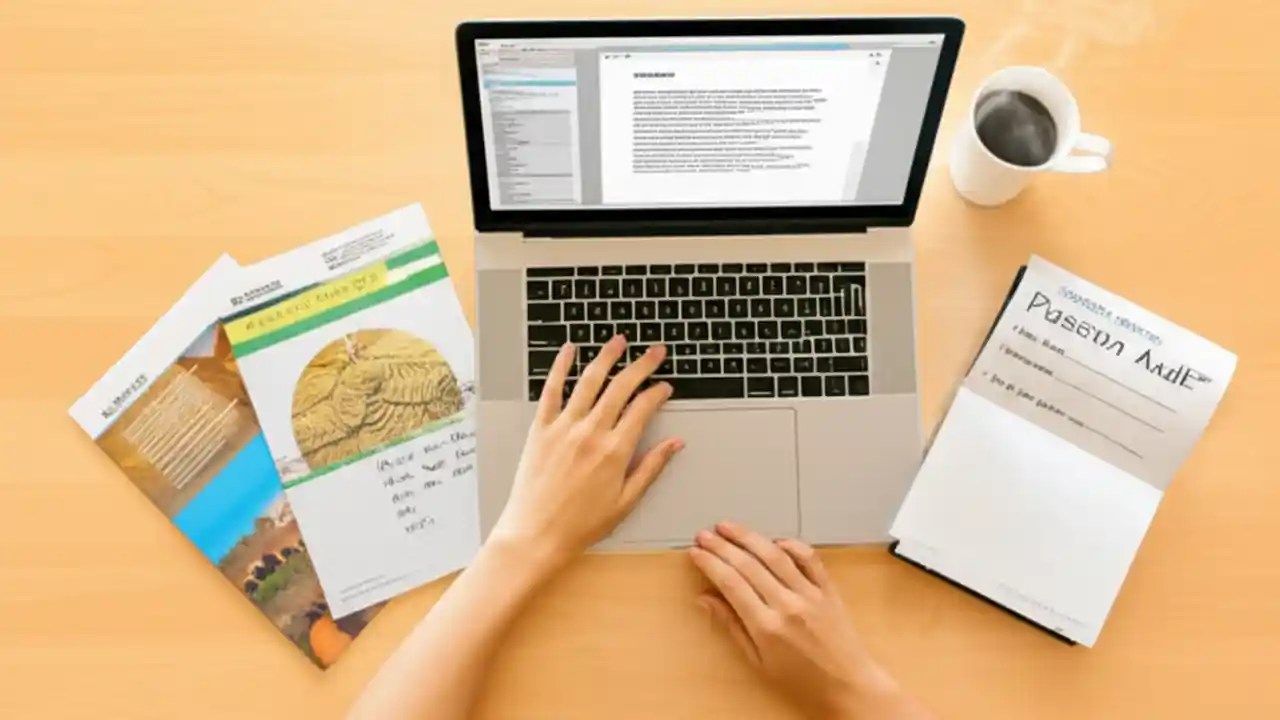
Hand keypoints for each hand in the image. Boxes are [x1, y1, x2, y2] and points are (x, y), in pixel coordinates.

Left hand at [490, 335, 682, 570]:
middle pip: (621, 387)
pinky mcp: (540, 429)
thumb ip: (651, 467)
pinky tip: (569, 350)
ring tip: (619, 341)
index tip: (665, 386)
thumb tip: (674, 444)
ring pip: (589, 381)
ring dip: (607, 356)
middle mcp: (590, 433)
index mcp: (615, 451)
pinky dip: (561, 367)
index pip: (643, 409)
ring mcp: (563, 428)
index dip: (657, 393)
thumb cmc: (580, 525)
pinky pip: (551, 390)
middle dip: (642, 365)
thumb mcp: (626, 501)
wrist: (535, 534)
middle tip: (655, 352)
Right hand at [690, 522, 929, 719]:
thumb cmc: (802, 681)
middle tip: (705, 535)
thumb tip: (705, 599)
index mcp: (767, 627)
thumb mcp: (759, 662)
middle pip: (748, 565)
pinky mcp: (828, 589)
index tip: (696, 552)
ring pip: (775, 555)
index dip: (710, 563)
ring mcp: (810, 594)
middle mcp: (788, 605)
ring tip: (728, 527)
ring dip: (749, 537)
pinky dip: (791, 544)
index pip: (731, 583)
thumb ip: (732, 626)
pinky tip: (774, 540)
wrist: (848, 685)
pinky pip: (809, 558)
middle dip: (722, 546)